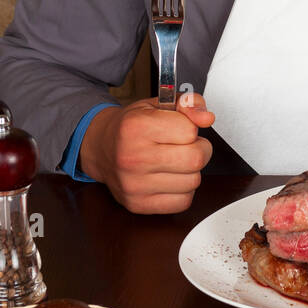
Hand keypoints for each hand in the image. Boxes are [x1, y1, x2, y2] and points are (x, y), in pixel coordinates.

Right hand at [80, 93, 215, 213]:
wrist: (101, 148)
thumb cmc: (131, 126)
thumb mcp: (157, 104)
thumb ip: (188, 104)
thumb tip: (206, 118)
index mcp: (136, 127)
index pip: (189, 131)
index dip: (190, 128)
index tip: (179, 128)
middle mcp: (132, 157)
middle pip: (195, 159)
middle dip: (199, 149)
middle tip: (186, 146)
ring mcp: (134, 184)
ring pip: (193, 181)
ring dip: (191, 171)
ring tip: (175, 161)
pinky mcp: (138, 204)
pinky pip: (183, 202)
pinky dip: (183, 190)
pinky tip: (170, 178)